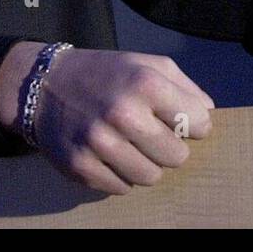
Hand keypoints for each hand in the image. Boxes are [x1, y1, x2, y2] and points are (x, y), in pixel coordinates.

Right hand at [0, 42, 213, 194]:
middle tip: (157, 137)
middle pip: (176, 156)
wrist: (44, 84)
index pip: (197, 122)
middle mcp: (123, 113)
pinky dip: (121, 176)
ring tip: (133, 147)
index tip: (184, 124)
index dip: (196, 125)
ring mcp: (100, 142)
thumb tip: (208, 113)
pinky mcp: (81, 167)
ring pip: (151, 177)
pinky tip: (111, 156)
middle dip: (172, 148)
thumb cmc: (105, 73)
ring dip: (147, 165)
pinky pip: (121, 188)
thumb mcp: (146, 64)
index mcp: (146, 83)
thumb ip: (184, 86)